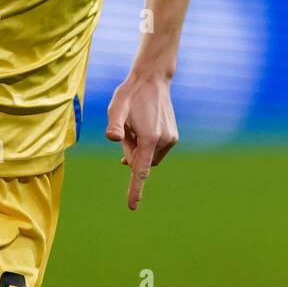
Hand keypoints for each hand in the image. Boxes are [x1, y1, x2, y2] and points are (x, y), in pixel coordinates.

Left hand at [105, 71, 178, 209]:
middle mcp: (163, 140)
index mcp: (149, 138)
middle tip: (126, 130)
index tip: (132, 206)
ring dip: (138, 149)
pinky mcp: (173, 136)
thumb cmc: (130, 95)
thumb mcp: (116, 108)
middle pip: (140, 162)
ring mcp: (171, 139)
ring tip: (135, 126)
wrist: (153, 80)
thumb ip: (114, 125)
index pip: (140, 171)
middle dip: (130, 153)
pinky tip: (142, 127)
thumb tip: (113, 139)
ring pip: (149, 157)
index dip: (135, 190)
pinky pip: (156, 151)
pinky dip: (147, 146)